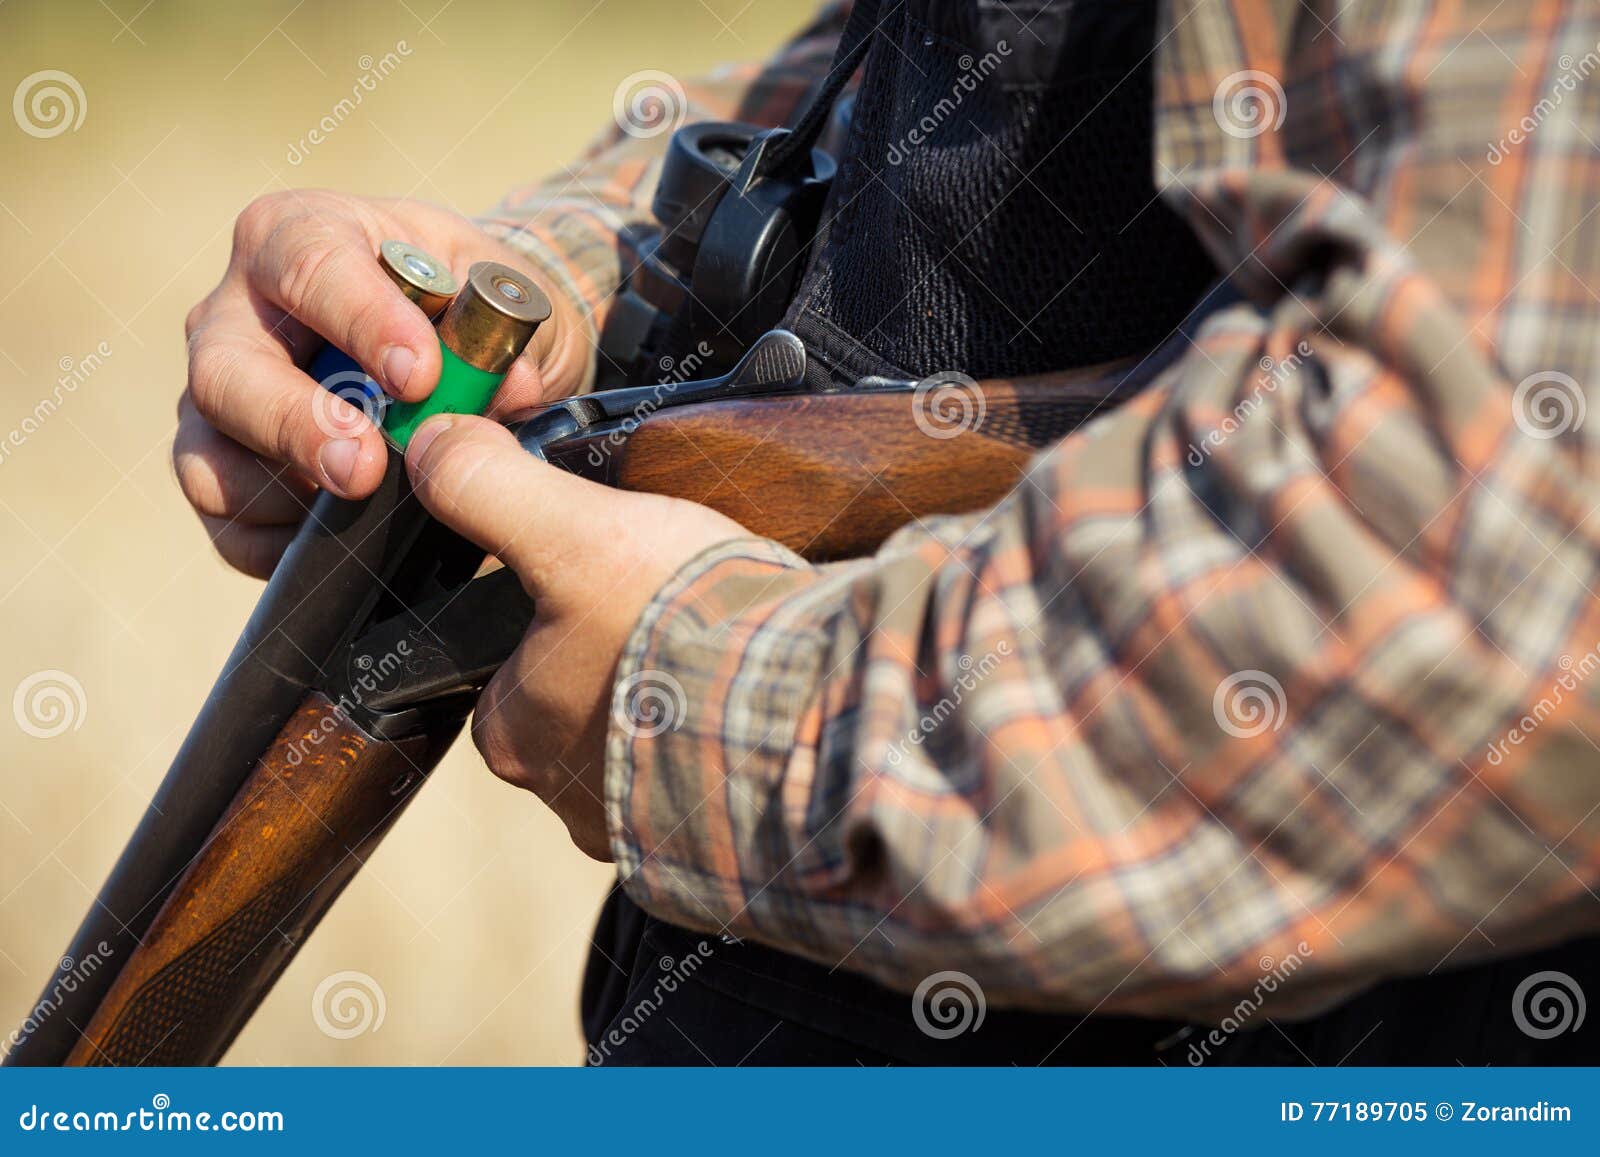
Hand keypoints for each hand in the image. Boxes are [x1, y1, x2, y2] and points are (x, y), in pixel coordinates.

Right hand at [175, 190, 587, 577]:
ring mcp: (220, 391)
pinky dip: (273, 539)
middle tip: (364, 466)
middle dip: (296, 423)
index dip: (361, 321)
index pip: (310, 264)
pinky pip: (224, 513)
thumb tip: (505, 392)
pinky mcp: (221, 462)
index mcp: (303, 235)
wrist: (456, 337)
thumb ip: (500, 337)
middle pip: (228, 368)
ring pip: (208, 451)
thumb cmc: (464, 302)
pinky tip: (339, 541)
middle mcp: (238, 309)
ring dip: (281, 490)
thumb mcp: (497, 296)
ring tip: (358, 504)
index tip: (420, 378)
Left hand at [403, 414, 747, 859]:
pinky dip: (725, 732)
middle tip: (674, 609)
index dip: (549, 611)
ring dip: (680, 699)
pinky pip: (707, 770)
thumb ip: (492, 487)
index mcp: (514, 734)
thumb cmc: (678, 627)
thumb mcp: (572, 532)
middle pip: (579, 703)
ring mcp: (642, 824)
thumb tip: (432, 446)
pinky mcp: (713, 833)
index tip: (600, 582)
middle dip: (623, 657)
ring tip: (725, 646)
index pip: (502, 663)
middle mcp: (567, 796)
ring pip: (648, 742)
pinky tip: (754, 691)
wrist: (801, 712)